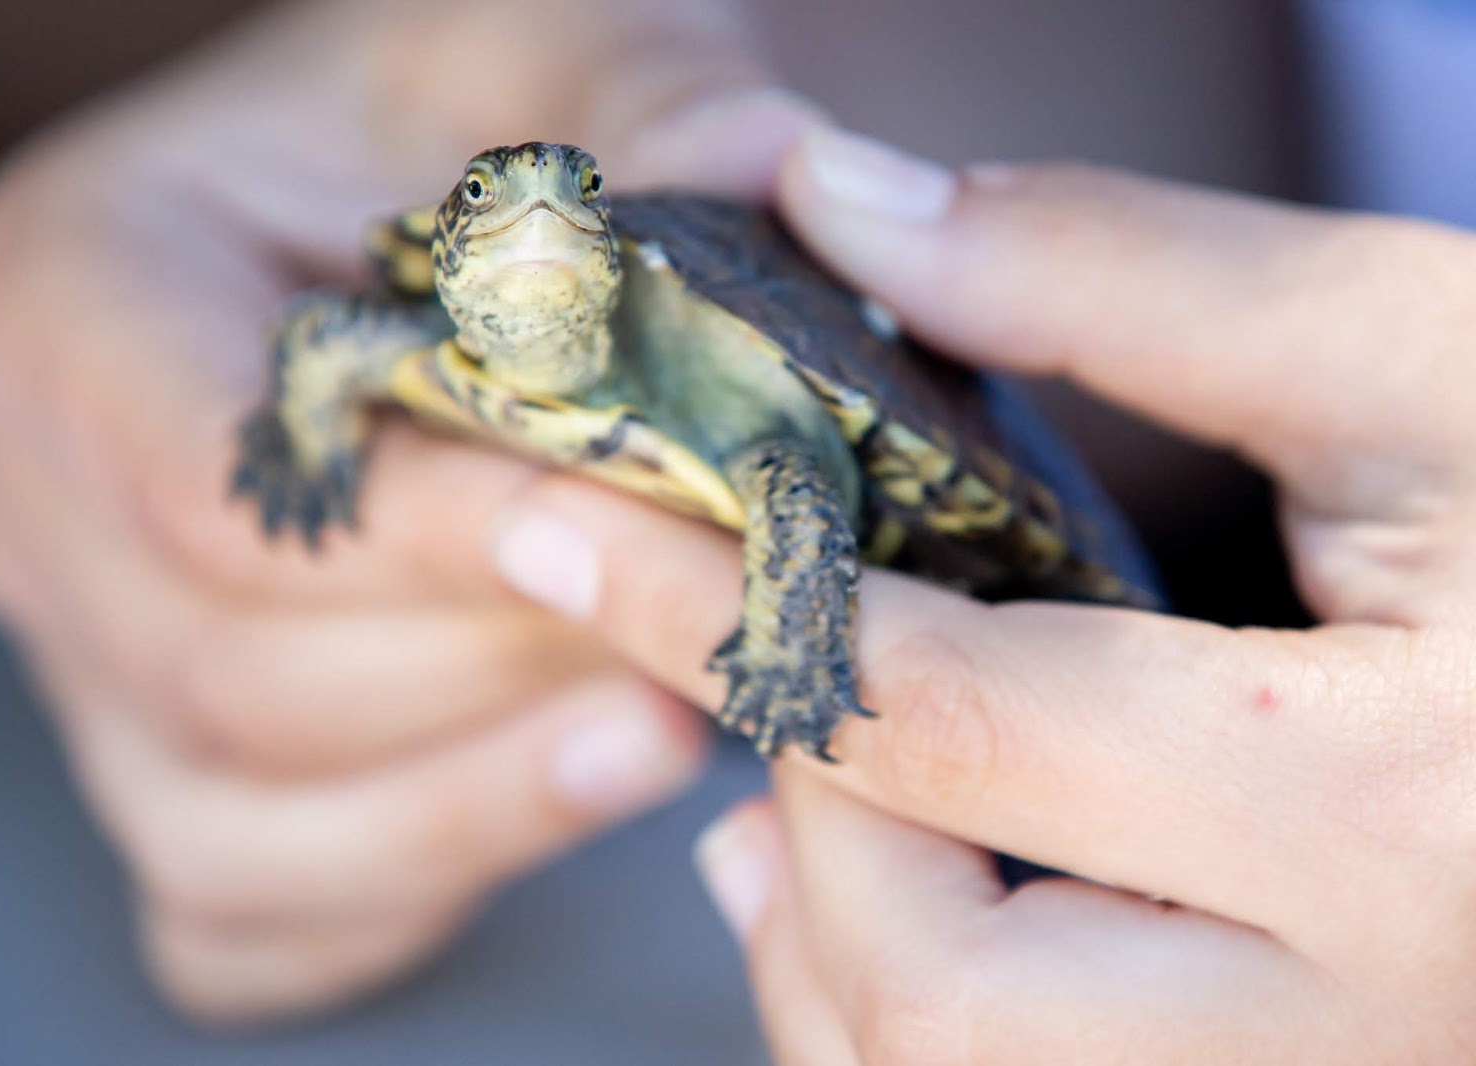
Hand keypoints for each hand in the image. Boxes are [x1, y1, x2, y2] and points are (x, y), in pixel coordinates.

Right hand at [0, 0, 819, 1024]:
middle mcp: (41, 503)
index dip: (430, 530)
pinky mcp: (181, 780)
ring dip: (487, 793)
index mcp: (67, 302)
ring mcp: (93, 665)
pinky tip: (583, 779)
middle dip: (495, 667)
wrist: (431, 237)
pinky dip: (423, 872)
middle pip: (236, 673)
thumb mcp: (566, 62)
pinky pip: (255, 909)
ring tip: (677, 708)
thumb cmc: (470, 142)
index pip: (206, 479)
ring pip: (243, 819)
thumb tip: (774, 181)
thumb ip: (657, 113)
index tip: (634, 520)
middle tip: (697, 614)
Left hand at [486, 125, 1475, 1060]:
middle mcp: (1362, 1041)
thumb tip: (851, 206)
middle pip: (930, 1003)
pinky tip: (882, 902)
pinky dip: (898, 1021)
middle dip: (799, 821)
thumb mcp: (1433, 366)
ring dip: (823, 943)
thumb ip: (1133, 280)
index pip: (947, 726)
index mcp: (1399, 828)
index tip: (577, 521)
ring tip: (795, 780)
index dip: (725, 606)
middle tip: (774, 662)